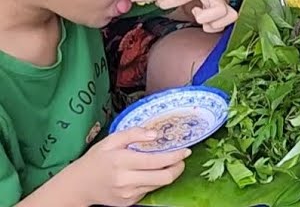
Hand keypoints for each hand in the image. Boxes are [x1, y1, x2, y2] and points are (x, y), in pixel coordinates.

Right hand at [58, 127, 189, 205]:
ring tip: (166, 164)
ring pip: (159, 185)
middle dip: (178, 168)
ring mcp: (128, 194)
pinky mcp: (129, 202)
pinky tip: (149, 173)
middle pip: (164, 177)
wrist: (79, 185)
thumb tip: (155, 134)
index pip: (157, 161)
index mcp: (122, 161)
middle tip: (181, 158)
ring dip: (168, 174)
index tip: (186, 150)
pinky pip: (149, 191)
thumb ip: (133, 133)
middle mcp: (126, 180)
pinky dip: (154, 181)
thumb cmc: (96, 160)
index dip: (176, 156)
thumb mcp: (110, 141)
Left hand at [156, 0, 237, 32]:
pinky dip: (214, 28)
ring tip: (200, 15)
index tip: (161, 2)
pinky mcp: (224, 11)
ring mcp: (223, 3)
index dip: (170, 1)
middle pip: (219, 10)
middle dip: (202, 17)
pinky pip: (223, 26)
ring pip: (227, 18)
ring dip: (211, 23)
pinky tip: (205, 21)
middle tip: (193, 10)